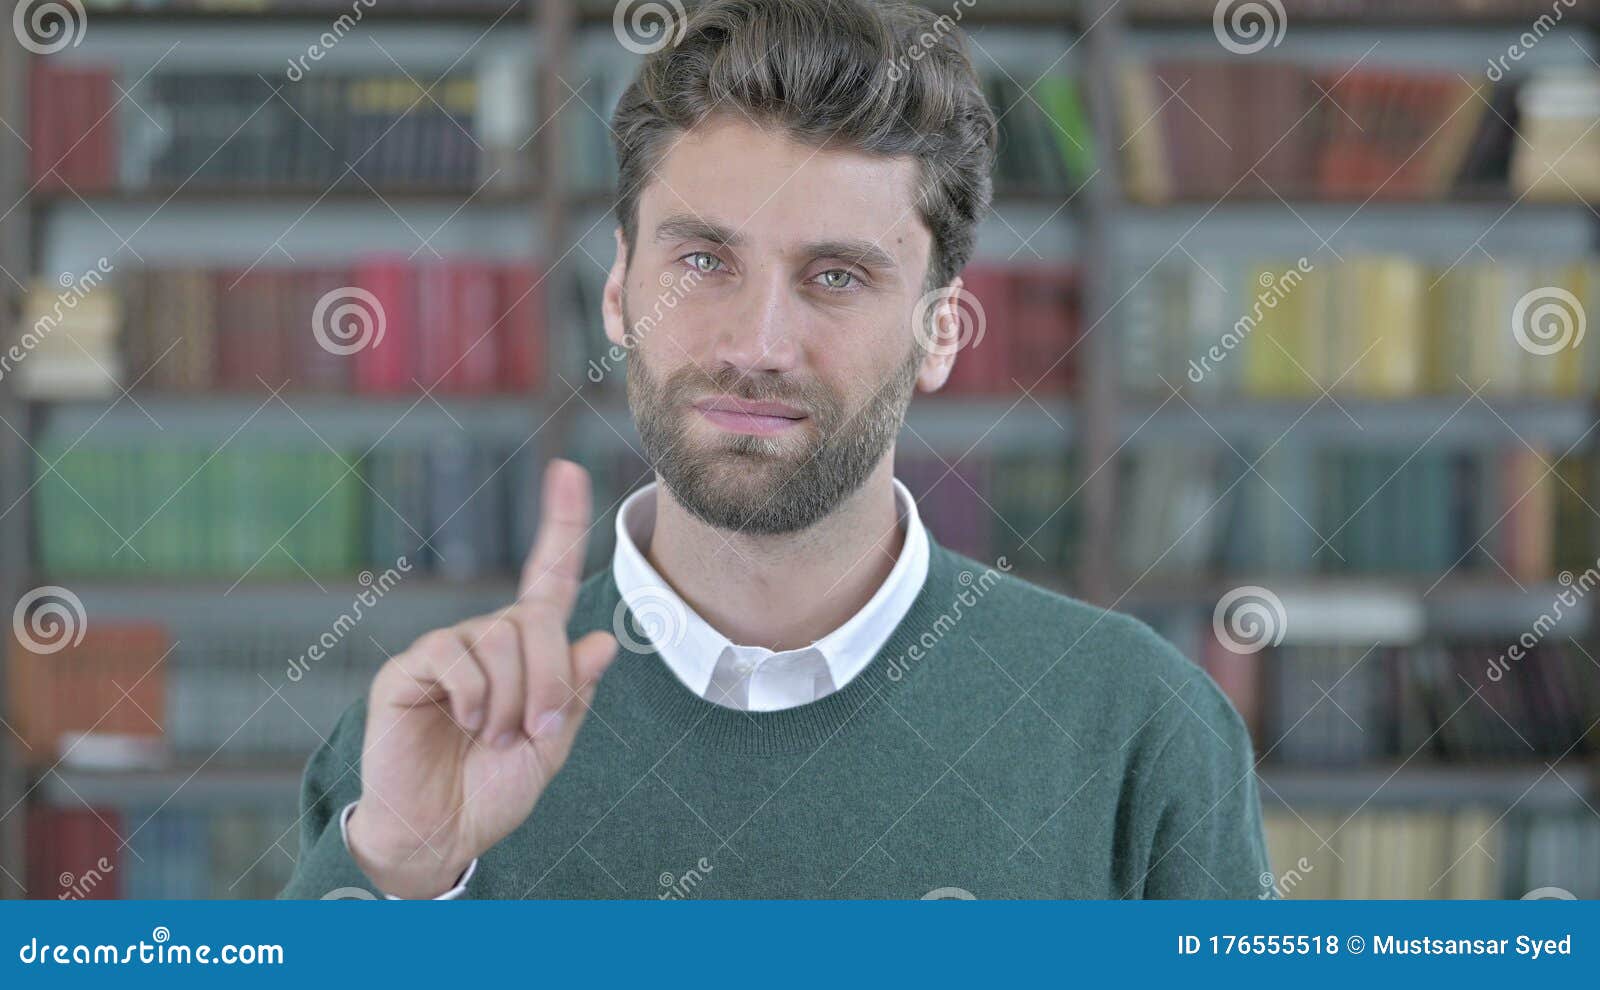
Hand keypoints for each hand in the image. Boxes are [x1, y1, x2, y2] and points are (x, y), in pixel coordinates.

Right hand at [347, 459, 618, 897]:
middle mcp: (488, 637)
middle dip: (550, 682)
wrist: (441, 832)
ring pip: (501, 641)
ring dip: (510, 702)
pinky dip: (472, 699)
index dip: (560, 523)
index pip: (547, 576)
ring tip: (489, 738)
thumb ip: (574, 693)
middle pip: (537, 621)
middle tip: (534, 733)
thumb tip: (601, 640)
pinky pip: (456, 658)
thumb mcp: (551, 745)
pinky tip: (460, 725)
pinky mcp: (412, 669)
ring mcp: (447, 650)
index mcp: (527, 650)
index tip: (567, 470)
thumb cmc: (493, 788)